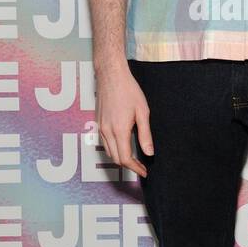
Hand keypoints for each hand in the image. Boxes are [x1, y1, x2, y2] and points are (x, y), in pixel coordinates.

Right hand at [95, 60, 153, 177]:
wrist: (111, 75)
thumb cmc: (128, 90)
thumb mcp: (142, 112)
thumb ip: (145, 134)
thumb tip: (149, 153)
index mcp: (119, 130)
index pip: (125, 158)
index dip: (136, 168)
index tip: (144, 171)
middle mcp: (107, 131)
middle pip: (115, 158)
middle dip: (129, 166)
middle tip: (142, 167)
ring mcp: (100, 127)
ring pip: (109, 152)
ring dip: (120, 159)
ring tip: (134, 159)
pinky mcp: (98, 122)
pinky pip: (104, 143)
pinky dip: (114, 150)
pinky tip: (123, 146)